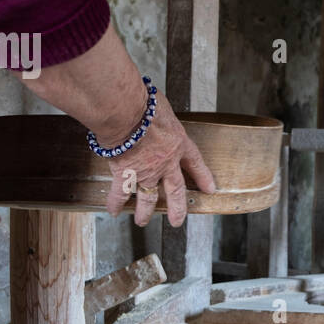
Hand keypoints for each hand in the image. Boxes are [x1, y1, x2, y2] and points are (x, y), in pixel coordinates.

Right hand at [19, 26, 215, 226]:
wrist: (127, 112)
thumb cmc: (144, 101)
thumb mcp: (162, 104)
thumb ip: (160, 111)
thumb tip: (151, 102)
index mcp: (179, 144)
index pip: (195, 163)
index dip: (203, 177)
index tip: (210, 189)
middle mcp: (166, 163)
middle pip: (175, 191)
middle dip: (178, 207)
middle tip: (179, 221)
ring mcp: (146, 172)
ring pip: (148, 198)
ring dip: (146, 212)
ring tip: (143, 222)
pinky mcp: (125, 174)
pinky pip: (119, 193)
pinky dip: (115, 203)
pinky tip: (113, 212)